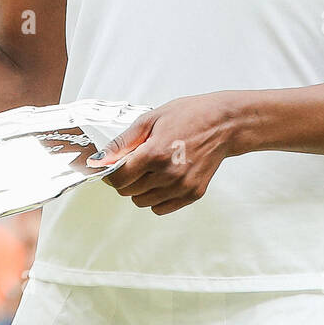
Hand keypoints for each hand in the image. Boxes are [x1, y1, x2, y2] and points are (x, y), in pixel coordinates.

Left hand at [86, 93, 239, 213]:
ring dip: (140, 189)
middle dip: (126, 178)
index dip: (111, 173)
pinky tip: (164, 178)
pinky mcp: (193, 194)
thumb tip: (100, 159)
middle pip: (128, 192)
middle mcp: (169, 174)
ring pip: (142, 202)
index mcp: (155, 153)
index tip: (114, 166)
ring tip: (153, 168)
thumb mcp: (150, 119)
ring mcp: (182, 187)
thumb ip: (122, 142)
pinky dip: (156, 197)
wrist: (223, 124)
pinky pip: (160, 208)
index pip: (118, 179)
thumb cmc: (189, 116)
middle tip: (138, 161)